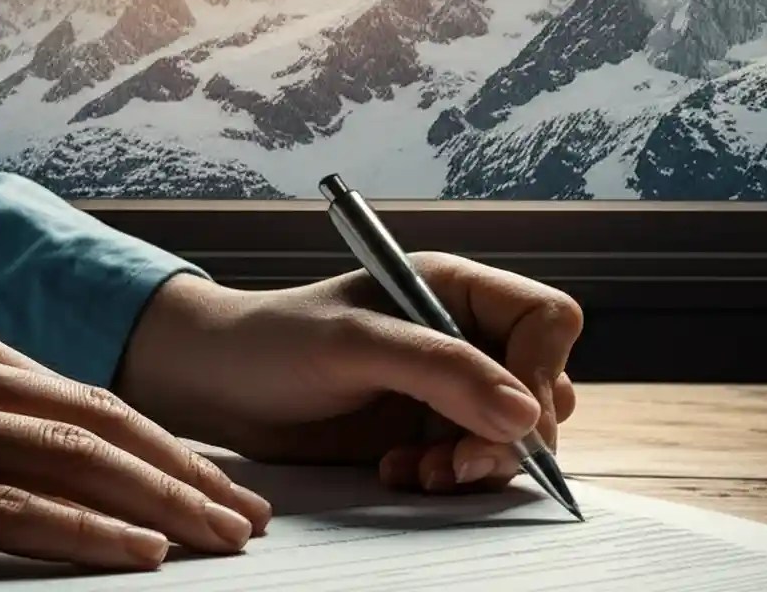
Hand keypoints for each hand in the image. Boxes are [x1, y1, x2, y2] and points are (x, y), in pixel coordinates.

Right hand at [0, 302, 270, 570]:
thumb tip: (64, 448)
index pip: (87, 395)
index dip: (164, 445)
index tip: (218, 483)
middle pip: (94, 421)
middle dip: (183, 472)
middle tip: (247, 516)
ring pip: (60, 456)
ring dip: (153, 502)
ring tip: (216, 538)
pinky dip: (72, 530)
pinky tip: (130, 552)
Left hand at [118, 253, 581, 493]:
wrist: (221, 384)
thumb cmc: (275, 341)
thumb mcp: (355, 345)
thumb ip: (441, 371)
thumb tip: (524, 414)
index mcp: (452, 289)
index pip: (545, 319)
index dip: (541, 368)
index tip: (511, 416)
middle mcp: (461, 335)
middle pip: (541, 384)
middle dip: (511, 434)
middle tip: (458, 462)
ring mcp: (448, 386)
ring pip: (515, 432)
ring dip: (477, 462)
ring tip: (421, 473)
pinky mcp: (427, 429)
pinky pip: (472, 460)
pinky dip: (448, 477)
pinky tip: (397, 472)